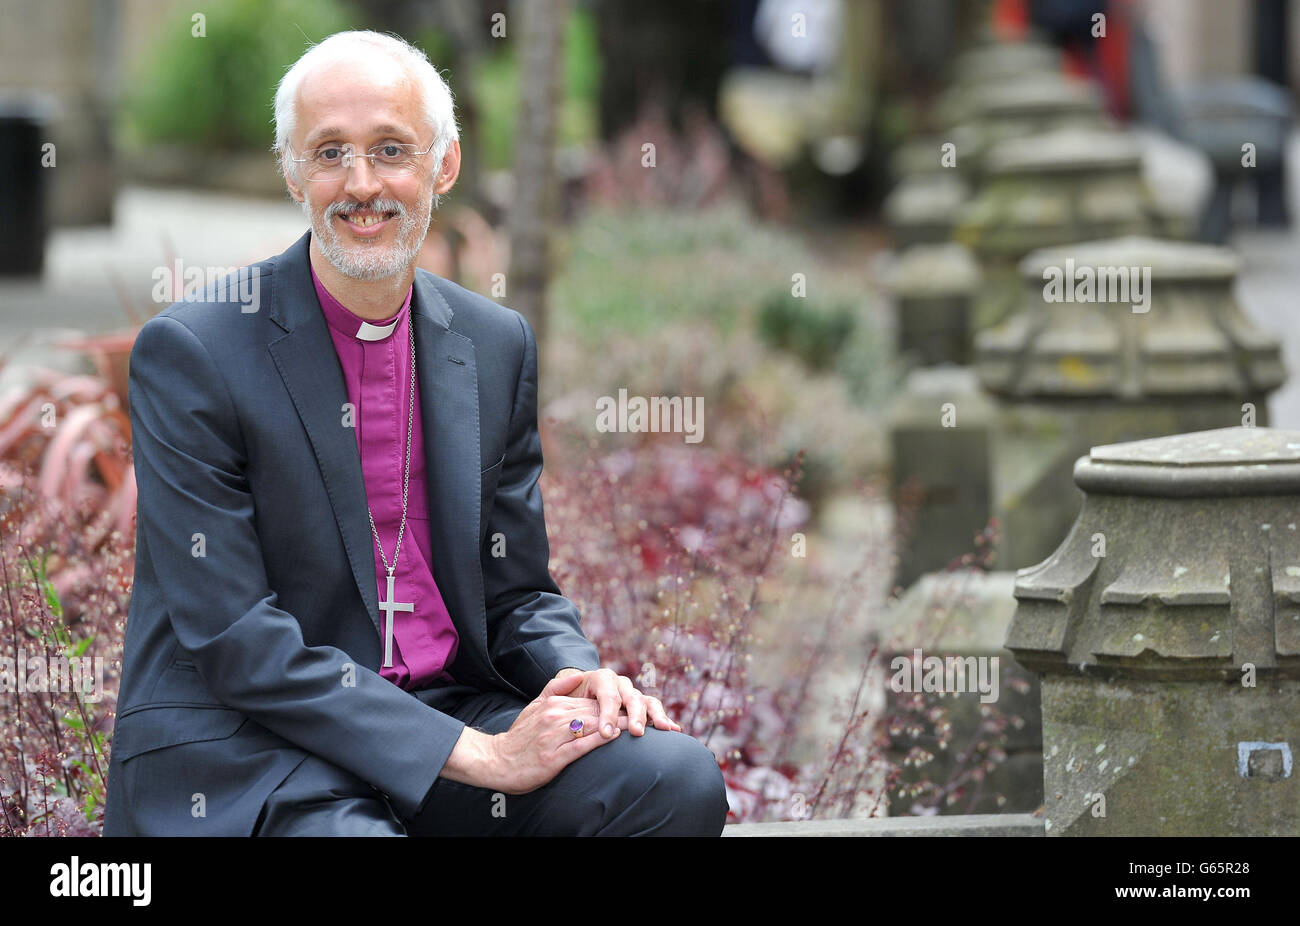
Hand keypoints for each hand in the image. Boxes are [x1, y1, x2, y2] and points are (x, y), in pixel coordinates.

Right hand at [486, 672, 628, 794]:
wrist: (496, 761)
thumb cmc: (520, 736)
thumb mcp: (534, 705)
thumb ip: (555, 688)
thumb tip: (577, 675)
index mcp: (554, 704)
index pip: (592, 701)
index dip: (615, 705)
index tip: (636, 707)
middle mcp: (555, 717)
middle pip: (596, 711)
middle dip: (622, 713)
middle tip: (646, 715)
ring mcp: (554, 736)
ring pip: (591, 725)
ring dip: (616, 724)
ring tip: (639, 725)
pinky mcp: (553, 757)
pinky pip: (580, 746)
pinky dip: (599, 740)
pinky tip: (614, 736)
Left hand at [555, 667, 681, 737]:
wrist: (577, 699)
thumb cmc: (566, 701)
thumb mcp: (557, 693)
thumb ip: (559, 687)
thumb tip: (575, 679)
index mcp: (601, 678)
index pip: (608, 695)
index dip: (608, 714)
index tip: (606, 733)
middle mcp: (620, 684)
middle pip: (631, 697)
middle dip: (634, 715)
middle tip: (635, 732)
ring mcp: (632, 694)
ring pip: (646, 701)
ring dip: (655, 715)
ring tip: (662, 729)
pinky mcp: (641, 705)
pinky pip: (655, 709)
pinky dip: (664, 718)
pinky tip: (674, 730)